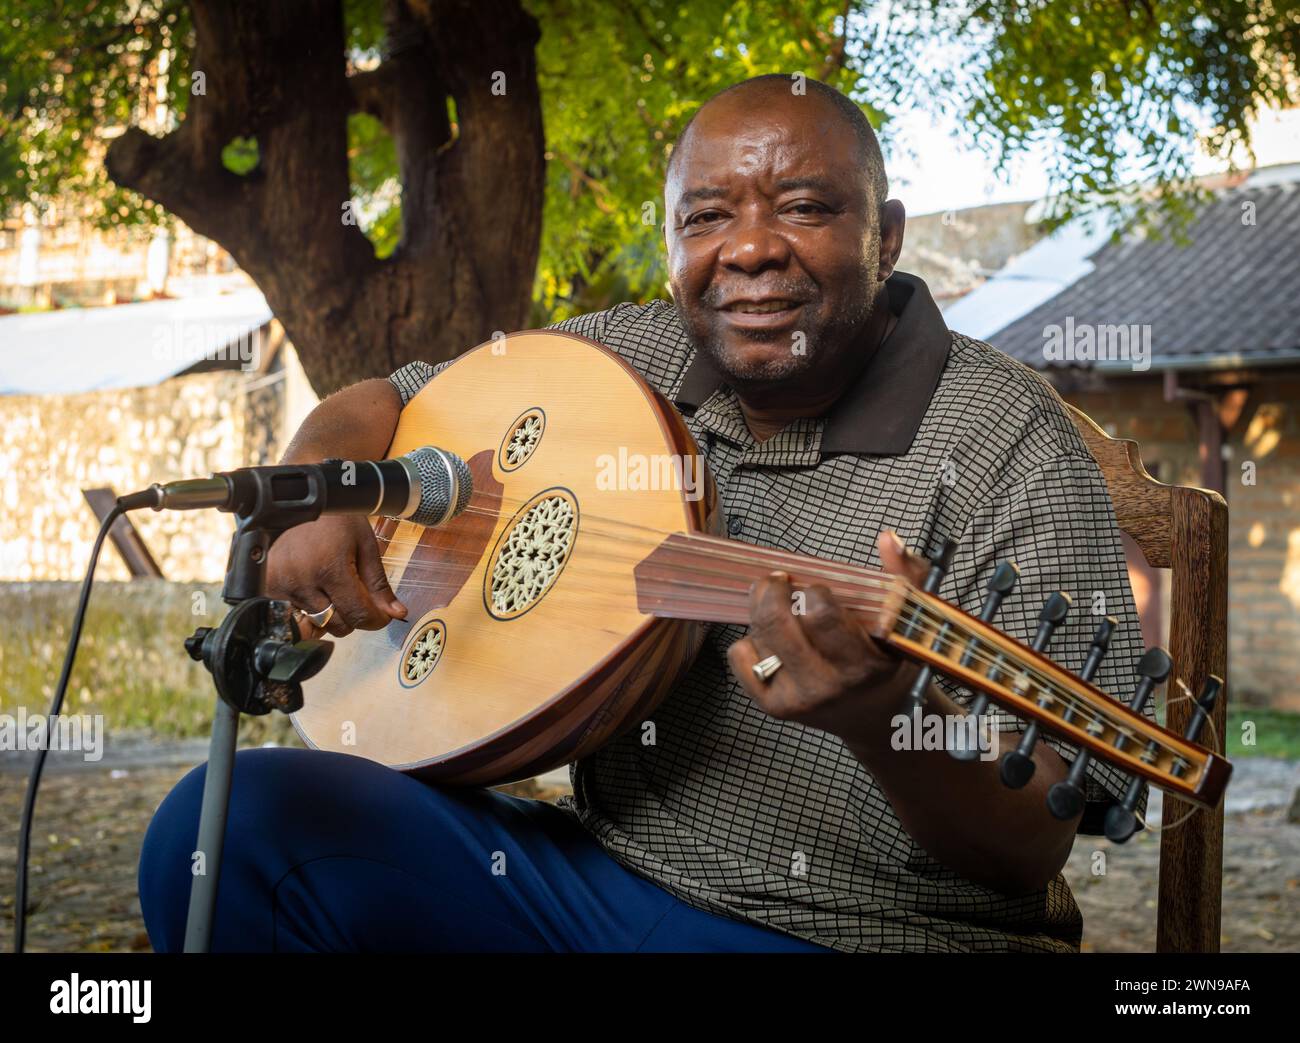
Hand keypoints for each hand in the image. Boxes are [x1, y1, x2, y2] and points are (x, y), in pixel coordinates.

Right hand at [265, 514, 405, 636]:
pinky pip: (294, 614)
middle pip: (338, 625)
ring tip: (333, 586)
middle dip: (354, 616)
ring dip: (332, 613)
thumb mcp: (364, 543)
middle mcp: (301, 582)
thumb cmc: (334, 515)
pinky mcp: (267, 587)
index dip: (376, 620)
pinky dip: (310, 608)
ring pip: (316, 623)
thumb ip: (378, 583)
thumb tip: (395, 613)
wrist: (297, 496)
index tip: (382, 615)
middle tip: (357, 594)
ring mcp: (280, 586)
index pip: (358, 615)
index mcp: (329, 568)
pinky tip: (315, 587)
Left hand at [727, 530, 930, 744]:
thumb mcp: (905, 623)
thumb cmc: (887, 662)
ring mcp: (795, 699)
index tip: (817, 589)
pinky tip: (773, 642)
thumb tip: (887, 539)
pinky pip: (739, 656)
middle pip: (776, 622)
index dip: (813, 592)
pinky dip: (749, 641)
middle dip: (772, 589)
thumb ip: (904, 576)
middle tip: (781, 581)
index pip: (820, 614)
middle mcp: (826, 686)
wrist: (876, 718)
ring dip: (763, 614)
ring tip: (782, 613)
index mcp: (861, 664)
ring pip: (756, 635)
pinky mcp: (772, 706)